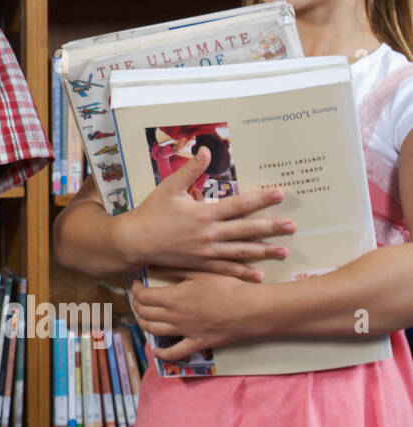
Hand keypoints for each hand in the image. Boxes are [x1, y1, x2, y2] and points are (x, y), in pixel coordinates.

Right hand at [109, 147, 293, 278]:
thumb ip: (190, 170)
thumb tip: (206, 151)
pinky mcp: (200, 264)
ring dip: (263, 251)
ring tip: (283, 251)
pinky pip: (225, 269)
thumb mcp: (169, 187)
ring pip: (240, 252)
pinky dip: (242, 272)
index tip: (279, 194)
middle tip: (292, 226)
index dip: (260, 199)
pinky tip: (258, 275)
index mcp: (203, 213)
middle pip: (246, 230)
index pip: (238, 204)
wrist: (135, 241)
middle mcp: (209, 233)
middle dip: (270, 227)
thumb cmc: (151, 212)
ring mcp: (206, 251)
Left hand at [130, 269, 265, 358]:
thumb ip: (173, 270)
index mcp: (173, 297)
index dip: (136, 290)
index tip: (137, 284)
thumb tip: (152, 266)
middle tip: (139, 298)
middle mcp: (174, 316)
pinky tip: (156, 351)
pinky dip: (162, 354)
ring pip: (153, 331)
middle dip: (137, 305)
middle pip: (144, 313)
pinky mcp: (197, 343)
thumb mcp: (199, 272)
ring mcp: (184, 332)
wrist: (249, 309)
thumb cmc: (227, 287)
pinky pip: (175, 353)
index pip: (143, 296)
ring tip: (143, 317)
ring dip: (144, 324)